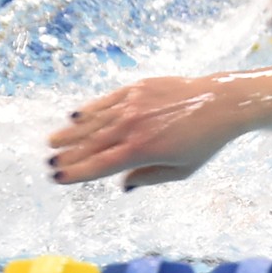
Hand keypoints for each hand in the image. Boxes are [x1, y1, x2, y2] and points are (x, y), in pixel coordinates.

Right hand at [47, 76, 240, 188]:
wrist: (221, 103)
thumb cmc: (204, 142)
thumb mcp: (181, 170)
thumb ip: (148, 177)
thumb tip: (122, 184)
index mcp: (142, 150)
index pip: (100, 165)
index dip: (77, 172)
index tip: (58, 177)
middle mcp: (132, 126)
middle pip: (92, 144)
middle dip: (69, 154)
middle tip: (50, 162)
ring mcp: (133, 104)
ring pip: (94, 121)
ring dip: (72, 132)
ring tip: (54, 141)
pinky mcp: (138, 88)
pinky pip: (107, 101)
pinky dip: (90, 109)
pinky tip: (75, 115)